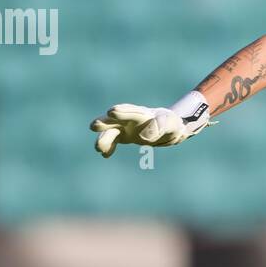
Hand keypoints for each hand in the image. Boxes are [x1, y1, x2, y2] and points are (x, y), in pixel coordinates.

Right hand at [90, 100, 209, 157]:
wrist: (170, 128)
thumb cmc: (171, 123)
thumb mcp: (171, 124)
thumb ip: (159, 127)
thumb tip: (145, 138)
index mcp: (143, 114)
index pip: (132, 112)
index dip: (122, 112)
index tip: (112, 112)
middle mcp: (131, 119)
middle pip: (116, 120)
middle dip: (106, 122)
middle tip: (94, 125)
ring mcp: (126, 127)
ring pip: (112, 131)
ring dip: (104, 138)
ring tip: (98, 148)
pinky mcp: (124, 136)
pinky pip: (113, 141)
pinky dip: (108, 147)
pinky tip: (105, 155)